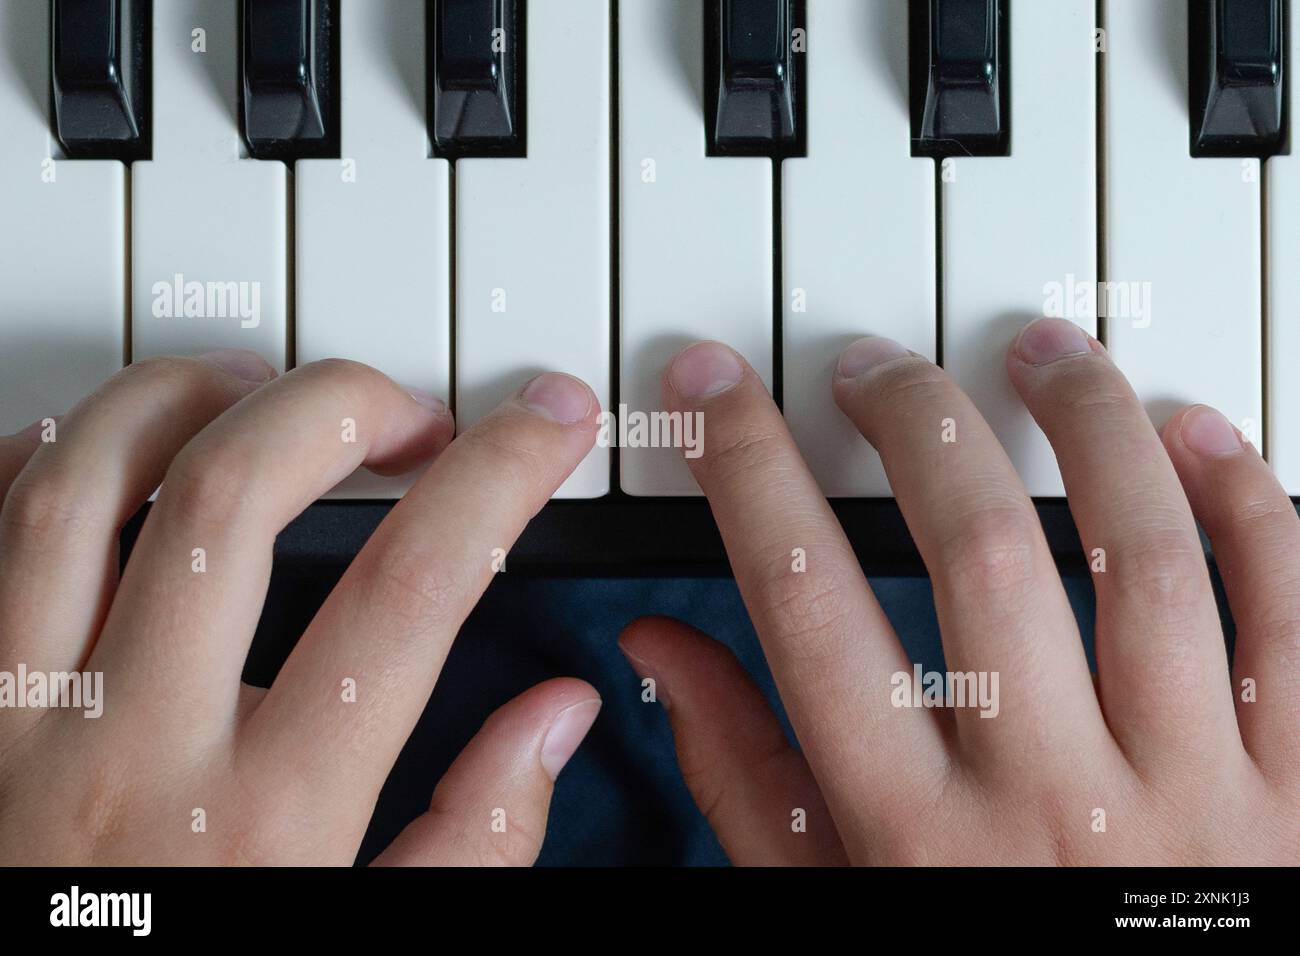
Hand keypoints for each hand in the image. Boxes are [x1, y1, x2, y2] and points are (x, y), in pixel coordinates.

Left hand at [0, 354, 601, 864]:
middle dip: (342, 406)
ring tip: (257, 390)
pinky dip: (40, 458)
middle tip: (401, 411)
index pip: (412, 592)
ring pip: (77, 485)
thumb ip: (475, 839)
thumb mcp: (364, 947)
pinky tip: (109, 453)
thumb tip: (554, 718)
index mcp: (263, 823)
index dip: (499, 477)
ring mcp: (11, 727)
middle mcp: (128, 755)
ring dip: (184, 398)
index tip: (544, 424)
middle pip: (231, 498)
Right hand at [621, 319, 1299, 864]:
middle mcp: (1051, 804)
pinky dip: (1253, 506)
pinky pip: (1292, 617)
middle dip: (914, 422)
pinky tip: (1196, 440)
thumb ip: (742, 776)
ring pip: (1146, 557)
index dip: (746, 467)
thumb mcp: (828, 901)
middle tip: (877, 367)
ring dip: (1089, 425)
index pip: (803, 603)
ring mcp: (1192, 796)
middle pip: (978, 550)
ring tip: (1043, 351)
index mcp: (914, 834)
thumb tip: (661, 650)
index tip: (719, 386)